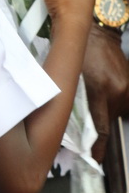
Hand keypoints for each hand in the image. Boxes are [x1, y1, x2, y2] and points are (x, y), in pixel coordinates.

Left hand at [83, 28, 128, 162]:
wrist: (96, 33)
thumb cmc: (78, 55)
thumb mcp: (71, 79)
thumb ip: (73, 101)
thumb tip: (69, 126)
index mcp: (99, 90)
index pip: (102, 128)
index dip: (99, 148)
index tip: (96, 159)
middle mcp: (118, 91)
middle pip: (110, 121)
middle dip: (100, 126)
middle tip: (90, 124)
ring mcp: (127, 86)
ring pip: (119, 112)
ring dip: (109, 113)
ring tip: (98, 101)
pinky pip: (126, 102)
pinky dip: (117, 104)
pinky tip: (107, 95)